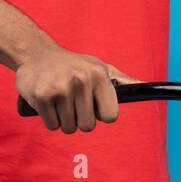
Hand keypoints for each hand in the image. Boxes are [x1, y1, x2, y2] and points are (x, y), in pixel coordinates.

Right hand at [15, 43, 137, 132]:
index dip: (100, 114)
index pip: (110, 116)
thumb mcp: (98, 66)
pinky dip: (50, 119)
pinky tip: (49, 102)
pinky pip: (52, 126)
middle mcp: (81, 81)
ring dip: (64, 119)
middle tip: (73, 102)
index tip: (92, 104)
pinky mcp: (41, 97)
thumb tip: (143, 84)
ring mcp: (60, 89)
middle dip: (80, 119)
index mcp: (98, 75)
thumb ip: (120, 79)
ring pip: (69, 128)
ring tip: (60, 100)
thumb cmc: (72, 64)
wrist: (37, 53)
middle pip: (88, 126)